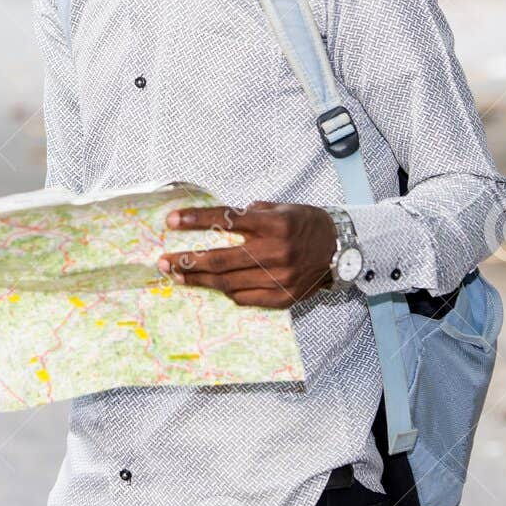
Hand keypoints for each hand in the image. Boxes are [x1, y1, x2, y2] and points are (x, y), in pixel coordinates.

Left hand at [157, 202, 336, 309]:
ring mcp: (279, 278)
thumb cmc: (306, 224)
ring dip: (199, 280)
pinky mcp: (283, 298)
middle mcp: (275, 252)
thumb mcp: (280, 208)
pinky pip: (244, 298)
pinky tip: (211, 286)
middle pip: (221, 259)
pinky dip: (225, 292)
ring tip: (178, 276)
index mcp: (273, 224)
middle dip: (187, 261)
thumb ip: (249, 214)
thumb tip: (215, 221)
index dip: (195, 220)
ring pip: (228, 283)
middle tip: (163, 262)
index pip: (226, 220)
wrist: (341, 249)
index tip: (170, 221)